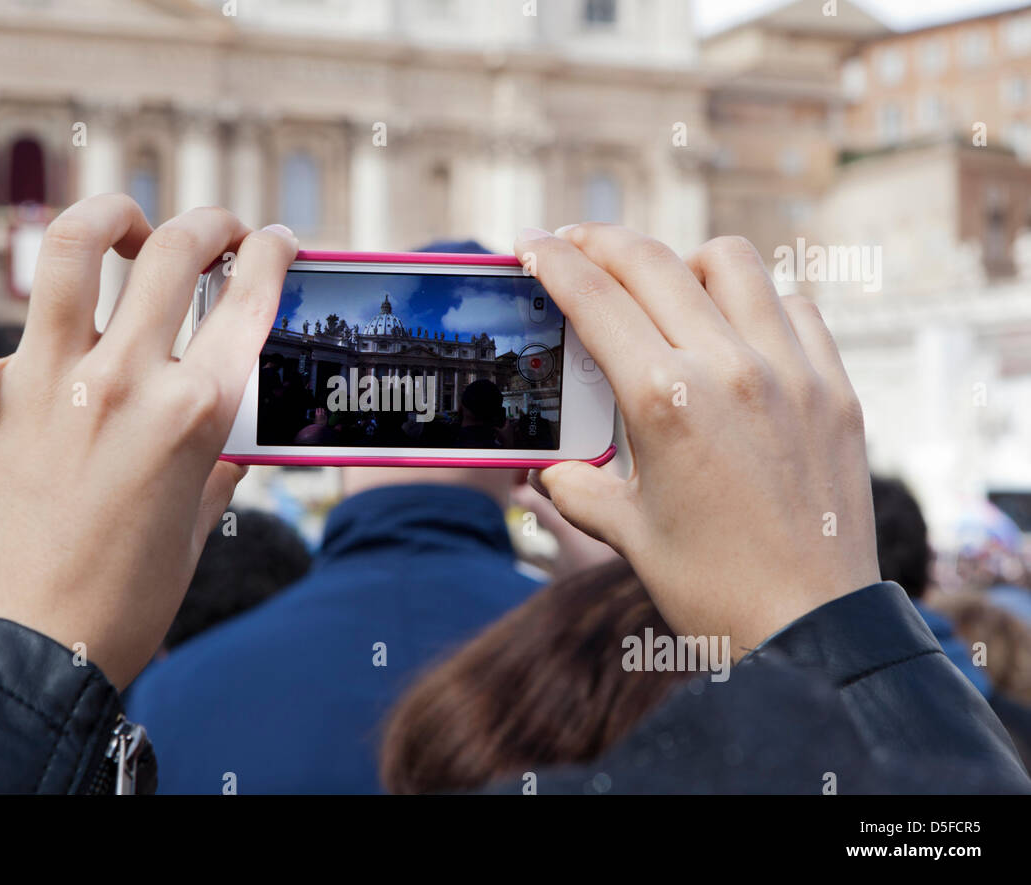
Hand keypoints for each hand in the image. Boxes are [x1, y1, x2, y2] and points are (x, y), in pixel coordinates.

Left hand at [0, 199, 297, 687]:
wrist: (37, 651)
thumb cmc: (129, 598)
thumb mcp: (200, 522)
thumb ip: (219, 464)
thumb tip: (229, 435)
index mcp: (196, 413)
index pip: (248, 302)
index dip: (271, 257)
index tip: (275, 242)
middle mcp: (125, 381)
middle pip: (173, 253)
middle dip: (208, 224)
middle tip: (215, 234)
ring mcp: (49, 386)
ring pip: (68, 250)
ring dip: (101, 217)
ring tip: (118, 228)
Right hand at [516, 227, 878, 654]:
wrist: (808, 628)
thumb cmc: (710, 586)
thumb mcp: (624, 532)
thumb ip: (575, 487)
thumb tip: (550, 472)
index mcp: (664, 401)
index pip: (595, 298)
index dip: (553, 261)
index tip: (532, 246)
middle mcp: (728, 368)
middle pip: (652, 261)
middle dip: (601, 242)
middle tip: (576, 246)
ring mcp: (790, 372)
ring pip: (732, 262)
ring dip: (684, 261)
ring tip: (664, 284)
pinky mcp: (834, 388)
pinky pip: (794, 306)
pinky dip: (757, 300)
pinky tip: (738, 329)